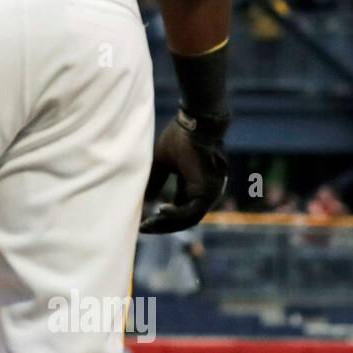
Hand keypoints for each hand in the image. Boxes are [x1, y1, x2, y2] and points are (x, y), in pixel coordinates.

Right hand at [139, 109, 228, 234]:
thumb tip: (145, 201)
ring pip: (187, 219)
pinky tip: (160, 211)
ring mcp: (209, 193)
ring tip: (148, 224)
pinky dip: (174, 214)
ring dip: (166, 223)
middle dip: (162, 225)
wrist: (195, 123)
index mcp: (195, 184)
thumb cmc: (179, 137)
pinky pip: (190, 211)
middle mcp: (204, 192)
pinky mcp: (207, 191)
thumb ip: (155, 182)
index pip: (179, 209)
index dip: (162, 218)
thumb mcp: (161, 163)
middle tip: (144, 229)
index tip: (144, 223)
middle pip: (183, 219)